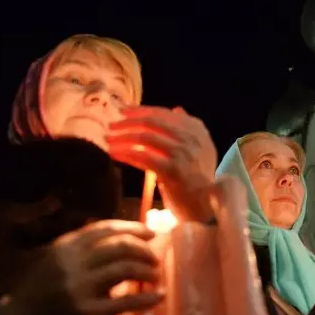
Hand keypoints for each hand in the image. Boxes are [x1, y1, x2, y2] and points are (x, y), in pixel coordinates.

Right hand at [4, 220, 161, 314]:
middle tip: (155, 258)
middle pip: (120, 246)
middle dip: (144, 249)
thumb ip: (83, 246)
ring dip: (147, 270)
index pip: (105, 229)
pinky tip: (159, 295)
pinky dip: (147, 297)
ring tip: (154, 275)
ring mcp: (78, 288)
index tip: (150, 233)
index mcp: (66, 247)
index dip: (133, 228)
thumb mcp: (58, 259)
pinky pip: (125, 301)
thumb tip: (126, 233)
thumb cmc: (43, 288)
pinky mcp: (85, 312)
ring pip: (125, 268)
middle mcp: (72, 263)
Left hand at [107, 106, 217, 221]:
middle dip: (128, 122)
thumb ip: (190, 129)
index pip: (164, 113)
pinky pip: (143, 156)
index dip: (141, 110)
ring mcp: (182, 153)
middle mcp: (191, 138)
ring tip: (108, 140)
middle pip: (152, 122)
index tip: (123, 110)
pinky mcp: (172, 169)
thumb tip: (177, 109)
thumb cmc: (199, 179)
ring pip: (145, 138)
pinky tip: (114, 153)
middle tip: (111, 125)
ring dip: (123, 137)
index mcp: (197, 130)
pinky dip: (126, 153)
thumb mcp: (201, 149)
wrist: (206, 205)